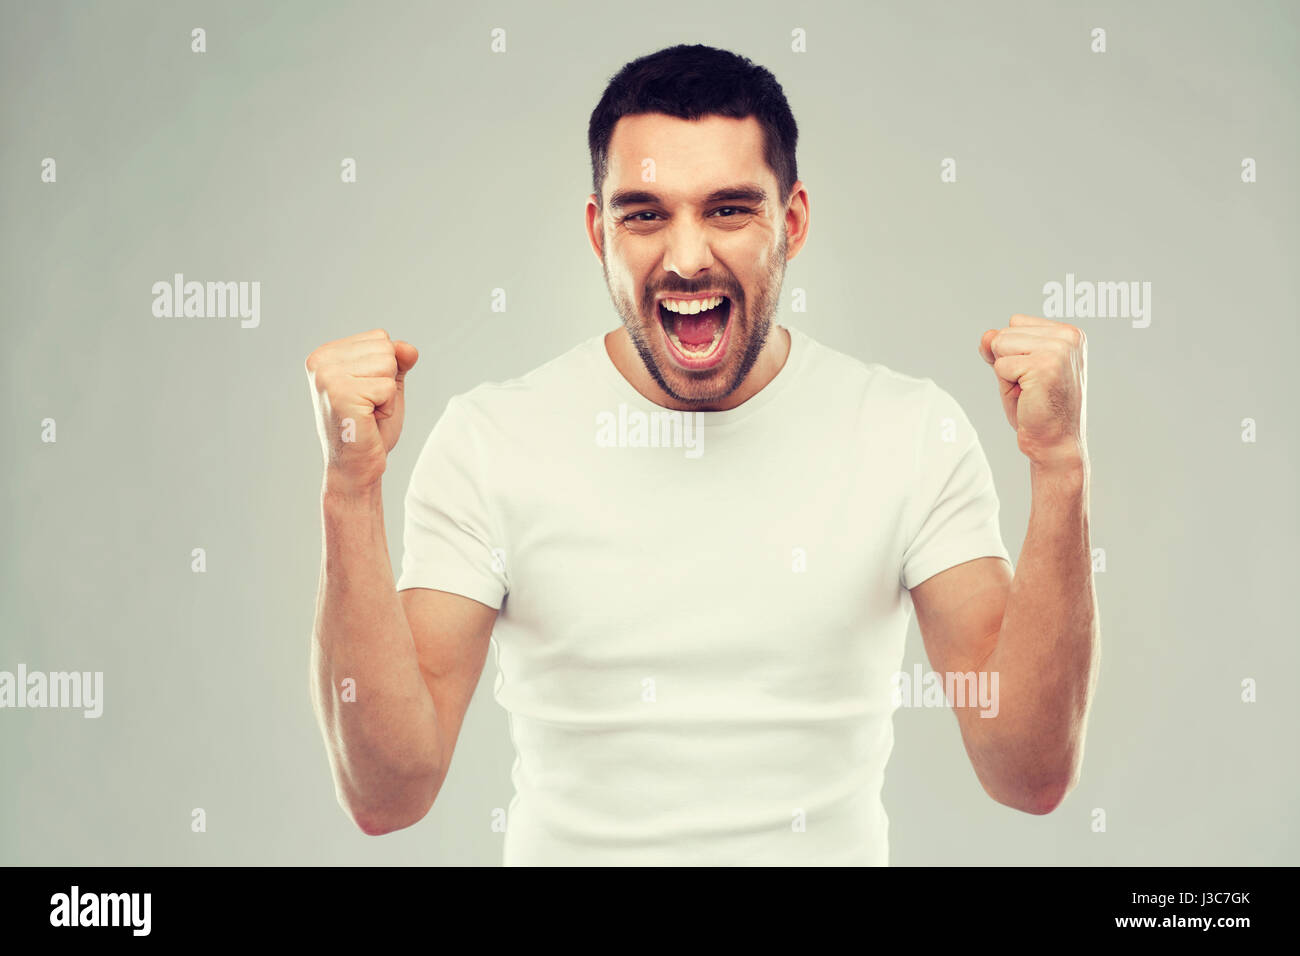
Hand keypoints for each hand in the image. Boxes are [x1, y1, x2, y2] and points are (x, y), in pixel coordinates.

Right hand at [305, 329, 418, 493]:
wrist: (357, 467)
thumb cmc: (370, 427)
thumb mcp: (387, 385)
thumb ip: (398, 360)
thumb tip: (408, 348)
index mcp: (326, 354)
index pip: (379, 338)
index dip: (385, 369)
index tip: (367, 393)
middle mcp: (320, 361)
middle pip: (385, 348)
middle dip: (387, 381)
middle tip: (369, 406)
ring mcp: (328, 376)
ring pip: (388, 364)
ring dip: (387, 394)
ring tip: (368, 412)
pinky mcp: (341, 393)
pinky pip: (388, 387)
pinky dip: (387, 407)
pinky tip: (368, 420)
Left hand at [978, 314, 1086, 467]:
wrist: (1054, 442)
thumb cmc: (1036, 408)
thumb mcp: (1014, 368)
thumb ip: (999, 347)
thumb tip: (986, 335)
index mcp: (1069, 333)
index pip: (1015, 322)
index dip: (1012, 351)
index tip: (1033, 374)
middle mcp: (1068, 336)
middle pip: (1004, 332)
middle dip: (1007, 362)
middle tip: (1030, 387)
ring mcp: (1059, 349)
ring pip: (1000, 345)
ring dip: (1006, 373)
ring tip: (1029, 390)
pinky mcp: (1045, 365)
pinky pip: (1000, 366)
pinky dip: (1006, 385)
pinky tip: (1029, 396)